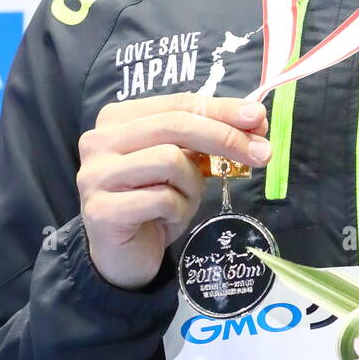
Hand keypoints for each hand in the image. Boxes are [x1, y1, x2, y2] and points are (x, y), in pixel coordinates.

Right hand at [76, 91, 270, 289]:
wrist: (124, 256)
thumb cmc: (154, 203)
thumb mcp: (184, 165)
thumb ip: (208, 139)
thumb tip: (255, 120)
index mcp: (119, 118)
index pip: (179, 104)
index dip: (222, 109)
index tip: (259, 117)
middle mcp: (99, 139)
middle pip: (176, 125)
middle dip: (225, 137)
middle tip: (262, 153)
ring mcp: (96, 174)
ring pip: (169, 160)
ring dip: (191, 184)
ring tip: (183, 201)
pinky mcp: (100, 209)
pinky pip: (161, 199)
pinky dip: (178, 210)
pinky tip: (165, 219)